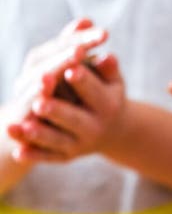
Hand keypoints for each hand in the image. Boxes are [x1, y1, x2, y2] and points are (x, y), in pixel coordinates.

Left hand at [7, 32, 125, 164]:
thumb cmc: (107, 95)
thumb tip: (107, 56)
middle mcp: (95, 128)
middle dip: (57, 111)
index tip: (69, 70)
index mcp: (108, 106)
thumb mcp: (112, 81)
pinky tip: (18, 153)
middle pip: (74, 119)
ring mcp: (80, 144)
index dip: (82, 81)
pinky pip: (47, 156)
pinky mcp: (66, 156)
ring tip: (25, 127)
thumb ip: (107, 68)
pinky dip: (33, 155)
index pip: (94, 92)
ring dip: (40, 135)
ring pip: (58, 140)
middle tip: (40, 103)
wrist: (112, 131)